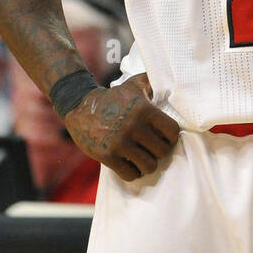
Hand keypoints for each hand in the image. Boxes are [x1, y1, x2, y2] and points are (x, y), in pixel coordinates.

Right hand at [62, 73, 179, 181]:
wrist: (80, 106)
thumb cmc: (113, 98)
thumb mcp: (133, 85)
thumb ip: (152, 81)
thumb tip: (169, 78)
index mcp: (144, 109)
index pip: (172, 131)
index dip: (170, 137)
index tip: (164, 137)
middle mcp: (133, 126)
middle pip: (162, 151)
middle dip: (158, 151)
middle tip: (151, 149)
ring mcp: (120, 142)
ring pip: (148, 166)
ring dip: (147, 164)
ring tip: (142, 158)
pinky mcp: (107, 155)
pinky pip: (130, 174)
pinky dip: (133, 172)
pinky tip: (130, 164)